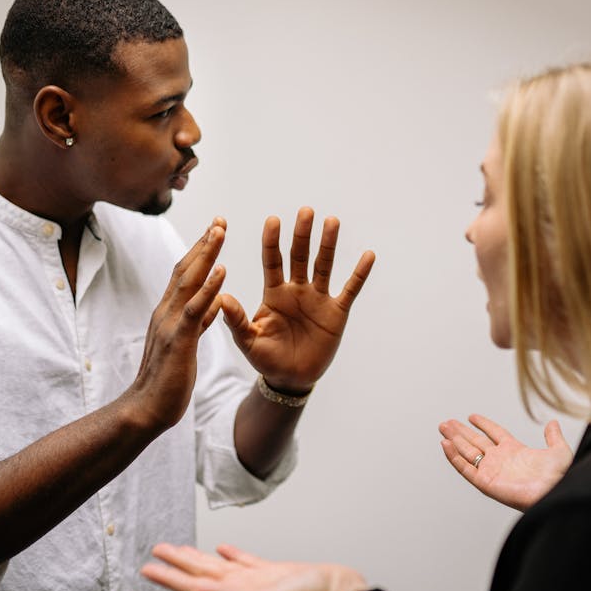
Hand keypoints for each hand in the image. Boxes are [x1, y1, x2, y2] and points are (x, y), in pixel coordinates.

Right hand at [123, 219, 227, 429]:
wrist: (146, 409)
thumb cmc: (166, 380)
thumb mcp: (186, 344)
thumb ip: (197, 322)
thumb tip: (212, 303)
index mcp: (168, 313)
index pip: (184, 274)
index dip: (200, 251)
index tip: (215, 230)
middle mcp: (165, 312)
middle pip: (185, 269)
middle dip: (204, 243)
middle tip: (220, 219)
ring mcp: (169, 324)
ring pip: (188, 281)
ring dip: (205, 254)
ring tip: (220, 231)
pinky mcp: (178, 340)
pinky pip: (194, 309)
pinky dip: (208, 288)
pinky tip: (222, 271)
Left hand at [141, 543, 367, 590]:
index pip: (193, 585)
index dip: (169, 577)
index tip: (148, 568)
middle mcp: (241, 589)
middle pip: (201, 573)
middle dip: (178, 563)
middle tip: (158, 550)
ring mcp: (256, 581)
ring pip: (219, 567)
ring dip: (199, 558)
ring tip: (181, 549)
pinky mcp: (272, 573)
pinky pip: (245, 562)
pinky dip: (233, 554)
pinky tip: (224, 549)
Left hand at [220, 207, 374, 392]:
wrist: (291, 378)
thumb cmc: (266, 358)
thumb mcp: (248, 341)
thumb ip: (236, 320)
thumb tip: (221, 297)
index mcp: (274, 293)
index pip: (273, 261)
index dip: (272, 242)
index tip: (273, 220)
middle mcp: (297, 290)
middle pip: (300, 256)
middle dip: (302, 234)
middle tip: (305, 211)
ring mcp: (318, 299)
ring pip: (324, 266)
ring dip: (328, 244)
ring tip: (331, 221)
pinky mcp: (337, 312)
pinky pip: (350, 289)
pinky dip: (359, 273)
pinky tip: (368, 255)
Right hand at [439, 414, 573, 511]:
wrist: (555, 492)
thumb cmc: (559, 476)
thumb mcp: (559, 451)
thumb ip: (553, 436)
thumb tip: (553, 423)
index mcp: (515, 451)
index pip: (494, 433)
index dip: (483, 424)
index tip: (471, 416)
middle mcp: (500, 460)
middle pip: (475, 441)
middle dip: (461, 432)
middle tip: (446, 423)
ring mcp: (491, 470)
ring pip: (467, 452)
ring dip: (454, 440)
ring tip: (442, 428)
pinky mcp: (485, 482)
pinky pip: (465, 468)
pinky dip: (454, 457)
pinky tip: (446, 445)